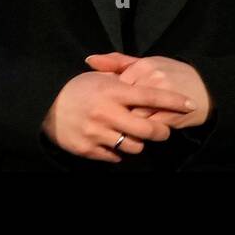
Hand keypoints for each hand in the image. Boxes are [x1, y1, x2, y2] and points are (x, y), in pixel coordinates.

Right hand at [41, 71, 194, 162]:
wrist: (45, 107)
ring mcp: (97, 133)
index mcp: (113, 92)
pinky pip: (114, 157)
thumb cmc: (77, 89)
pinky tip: (115, 142)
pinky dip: (118, 152)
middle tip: (164, 130)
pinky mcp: (88, 150)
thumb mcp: (98, 76)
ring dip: (138, 143)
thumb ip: (122, 77)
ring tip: (134, 135)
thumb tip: (144, 78)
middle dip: (161, 131)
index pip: (151, 96)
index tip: (190, 104)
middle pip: (148, 129)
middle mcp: (107, 113)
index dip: (173, 101)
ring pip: (133, 147)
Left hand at [85, 53, 210, 129]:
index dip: (112, 98)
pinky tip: (144, 131)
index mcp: (144, 65)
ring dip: (130, 125)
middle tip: (115, 119)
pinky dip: (144, 132)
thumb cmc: (171, 73)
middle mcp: (153, 79)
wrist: (205, 88)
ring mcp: (163, 98)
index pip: (116, 85)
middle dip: (119, 113)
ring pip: (135, 118)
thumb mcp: (146, 63)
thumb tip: (89, 60)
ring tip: (129, 126)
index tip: (112, 104)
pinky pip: (149, 128)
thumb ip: (117, 62)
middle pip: (124, 103)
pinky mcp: (171, 115)